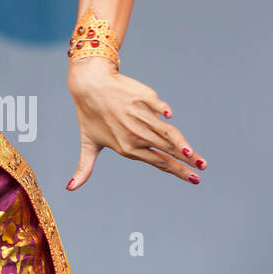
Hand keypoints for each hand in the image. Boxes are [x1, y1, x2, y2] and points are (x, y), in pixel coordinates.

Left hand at [65, 57, 206, 189]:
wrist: (89, 84)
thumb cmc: (88, 115)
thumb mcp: (87, 142)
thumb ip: (85, 167)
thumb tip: (69, 188)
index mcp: (127, 147)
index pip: (158, 162)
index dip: (177, 171)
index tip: (194, 178)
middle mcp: (135, 133)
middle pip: (167, 149)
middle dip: (187, 160)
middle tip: (203, 168)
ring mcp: (140, 115)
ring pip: (167, 131)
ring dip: (182, 143)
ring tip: (196, 153)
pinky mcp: (143, 98)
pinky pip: (158, 106)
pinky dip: (163, 111)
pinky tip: (169, 116)